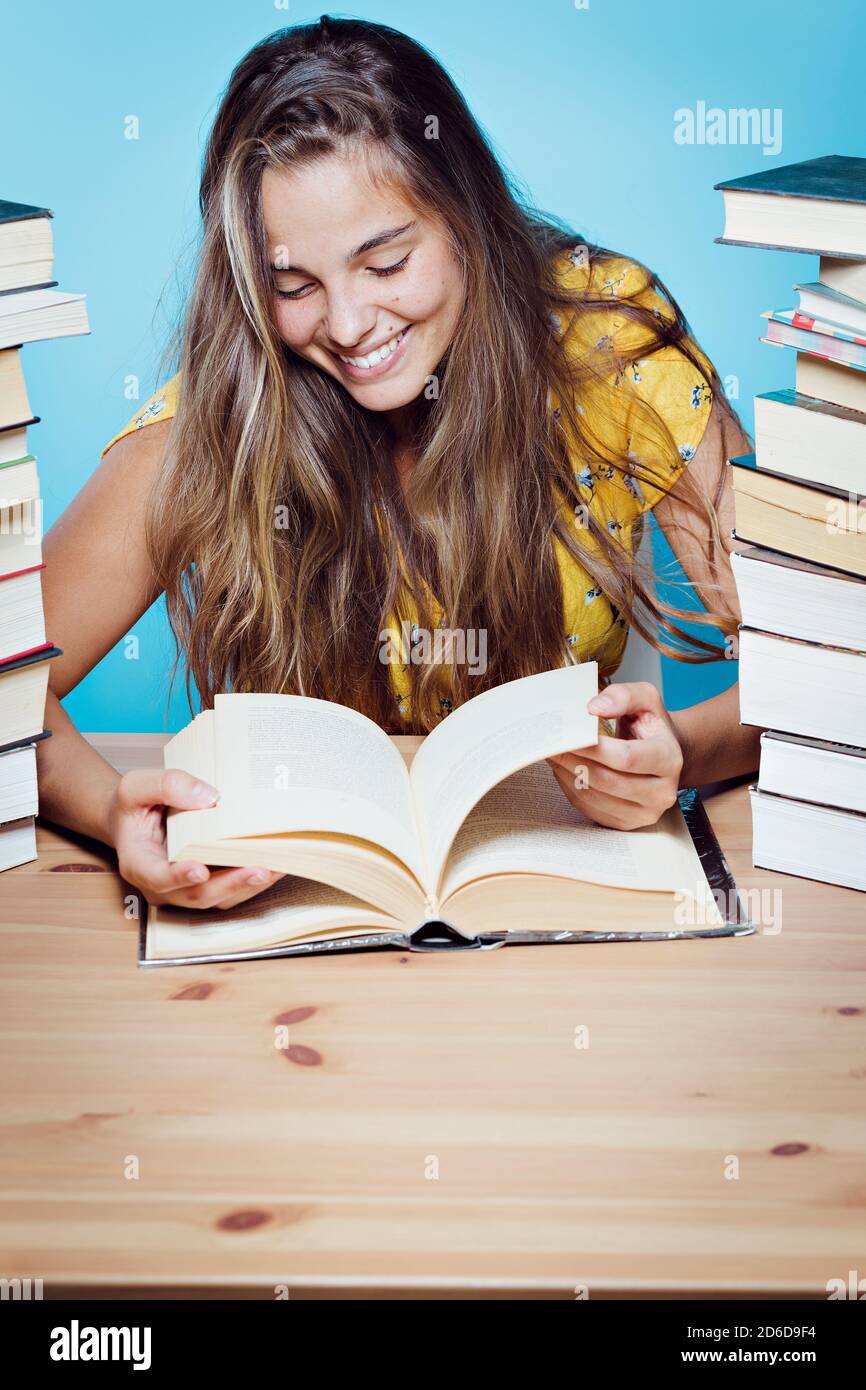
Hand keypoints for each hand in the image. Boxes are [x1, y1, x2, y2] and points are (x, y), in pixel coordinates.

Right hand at [108, 768, 285, 908]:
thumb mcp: (136, 786)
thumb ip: (167, 785)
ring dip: (249, 885)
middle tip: (258, 870)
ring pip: (219, 897)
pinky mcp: (206, 885)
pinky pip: (230, 890)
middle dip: (230, 884)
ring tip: (278, 866)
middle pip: (197, 894)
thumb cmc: (133, 806)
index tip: (199, 869)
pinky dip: (252, 880)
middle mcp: (162, 885)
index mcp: (138, 863)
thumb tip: (208, 797)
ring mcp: (185, 890)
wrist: (134, 818)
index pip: (158, 877)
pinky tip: (276, 863)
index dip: (179, 876)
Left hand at [547, 681, 683, 829]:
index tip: (569, 733)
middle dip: (573, 759)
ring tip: (552, 752)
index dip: (592, 747)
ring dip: (566, 773)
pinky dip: (570, 787)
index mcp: (669, 759)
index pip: (626, 758)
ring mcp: (644, 813)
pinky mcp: (625, 823)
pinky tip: (562, 767)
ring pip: (594, 795)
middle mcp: (661, 792)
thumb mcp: (646, 699)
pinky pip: (589, 807)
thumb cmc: (650, 727)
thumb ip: (623, 696)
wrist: (661, 755)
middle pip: (606, 779)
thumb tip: (594, 709)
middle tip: (550, 742)